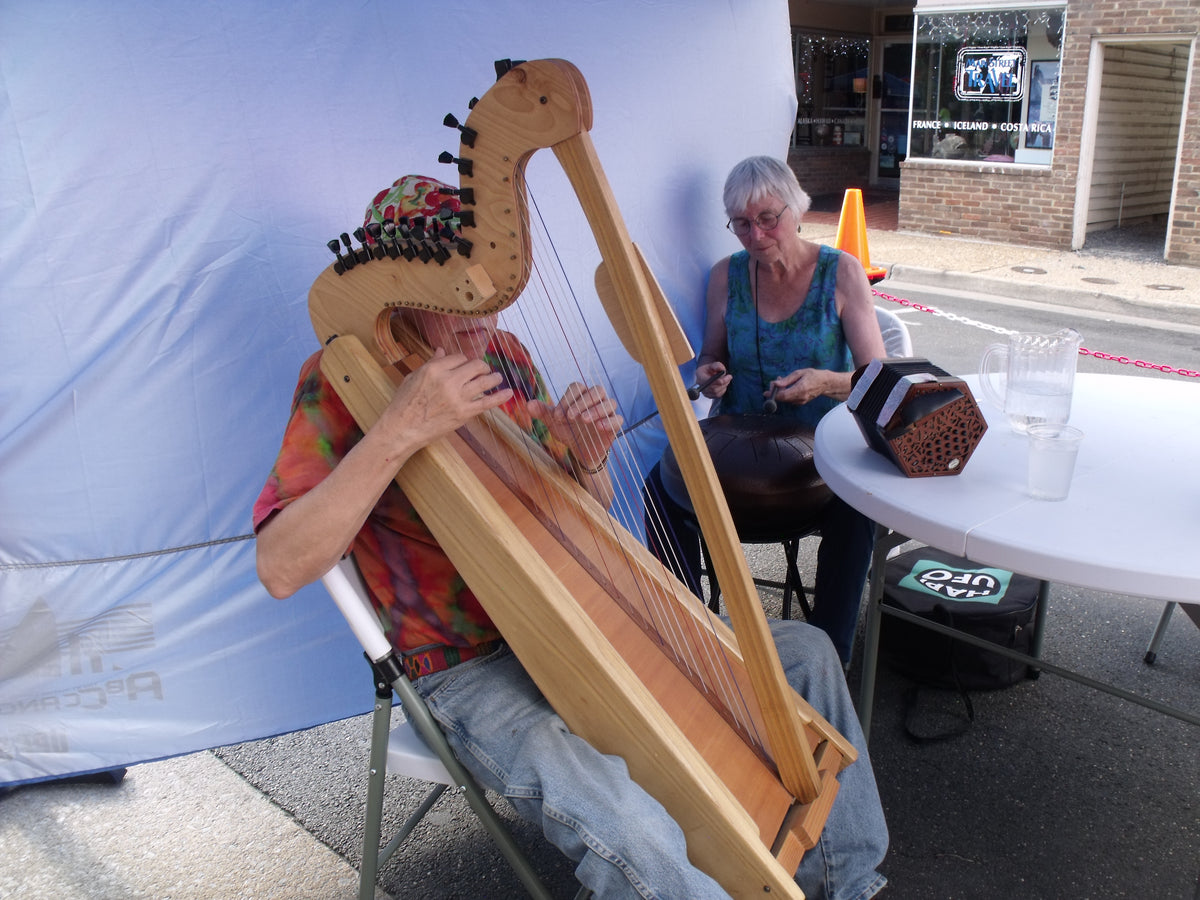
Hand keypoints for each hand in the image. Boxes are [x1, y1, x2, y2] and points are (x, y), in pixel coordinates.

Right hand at [378, 348, 511, 447]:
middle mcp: (448, 380)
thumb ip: (431, 363)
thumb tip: (442, 350)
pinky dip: (500, 397)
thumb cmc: (404, 403)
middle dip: (482, 366)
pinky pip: (487, 403)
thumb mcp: (414, 377)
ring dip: (494, 378)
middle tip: (484, 370)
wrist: (402, 429)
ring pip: (484, 382)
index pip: (459, 357)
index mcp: (435, 369)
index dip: (464, 361)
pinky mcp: (464, 413)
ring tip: (497, 377)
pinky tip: (509, 393)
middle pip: (475, 366)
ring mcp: (457, 397)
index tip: (465, 366)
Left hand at [527, 382, 622, 469]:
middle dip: (583, 402)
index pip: (577, 387)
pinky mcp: (614, 425)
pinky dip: (609, 421)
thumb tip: (528, 404)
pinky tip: (599, 427)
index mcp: (581, 395)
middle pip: (597, 390)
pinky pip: (618, 419)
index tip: (557, 416)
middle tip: (570, 417)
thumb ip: (543, 413)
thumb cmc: (567, 430)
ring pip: (610, 402)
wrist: (580, 449)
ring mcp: (607, 412)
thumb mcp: (553, 422)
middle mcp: (596, 400)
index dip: (567, 399)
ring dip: (596, 409)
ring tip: (584, 420)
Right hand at [695, 361, 730, 398]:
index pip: (708, 381)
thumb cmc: (712, 368)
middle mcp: (700, 384)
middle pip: (713, 388)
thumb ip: (718, 366)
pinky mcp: (708, 396)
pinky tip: (723, 385)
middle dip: (724, 383)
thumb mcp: (715, 364)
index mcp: (699, 375)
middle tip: (730, 377)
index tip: (728, 376)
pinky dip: (722, 390)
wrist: (710, 373)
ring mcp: (703, 391)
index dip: (718, 381)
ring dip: (724, 386)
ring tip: (727, 380)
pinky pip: (717, 395)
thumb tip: (722, 370)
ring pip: (716, 392)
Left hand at [769, 368, 829, 406]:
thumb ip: (787, 380)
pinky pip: (789, 400)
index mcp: (800, 389)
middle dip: (775, 391)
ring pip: (785, 400)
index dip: (773, 394)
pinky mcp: (801, 402)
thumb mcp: (799, 373)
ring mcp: (801, 401)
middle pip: (782, 399)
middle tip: (775, 381)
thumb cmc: (813, 375)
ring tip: (782, 381)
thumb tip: (775, 384)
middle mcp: (800, 397)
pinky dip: (785, 394)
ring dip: (780, 392)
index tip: (768, 390)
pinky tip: (787, 386)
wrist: (825, 383)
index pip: (783, 396)